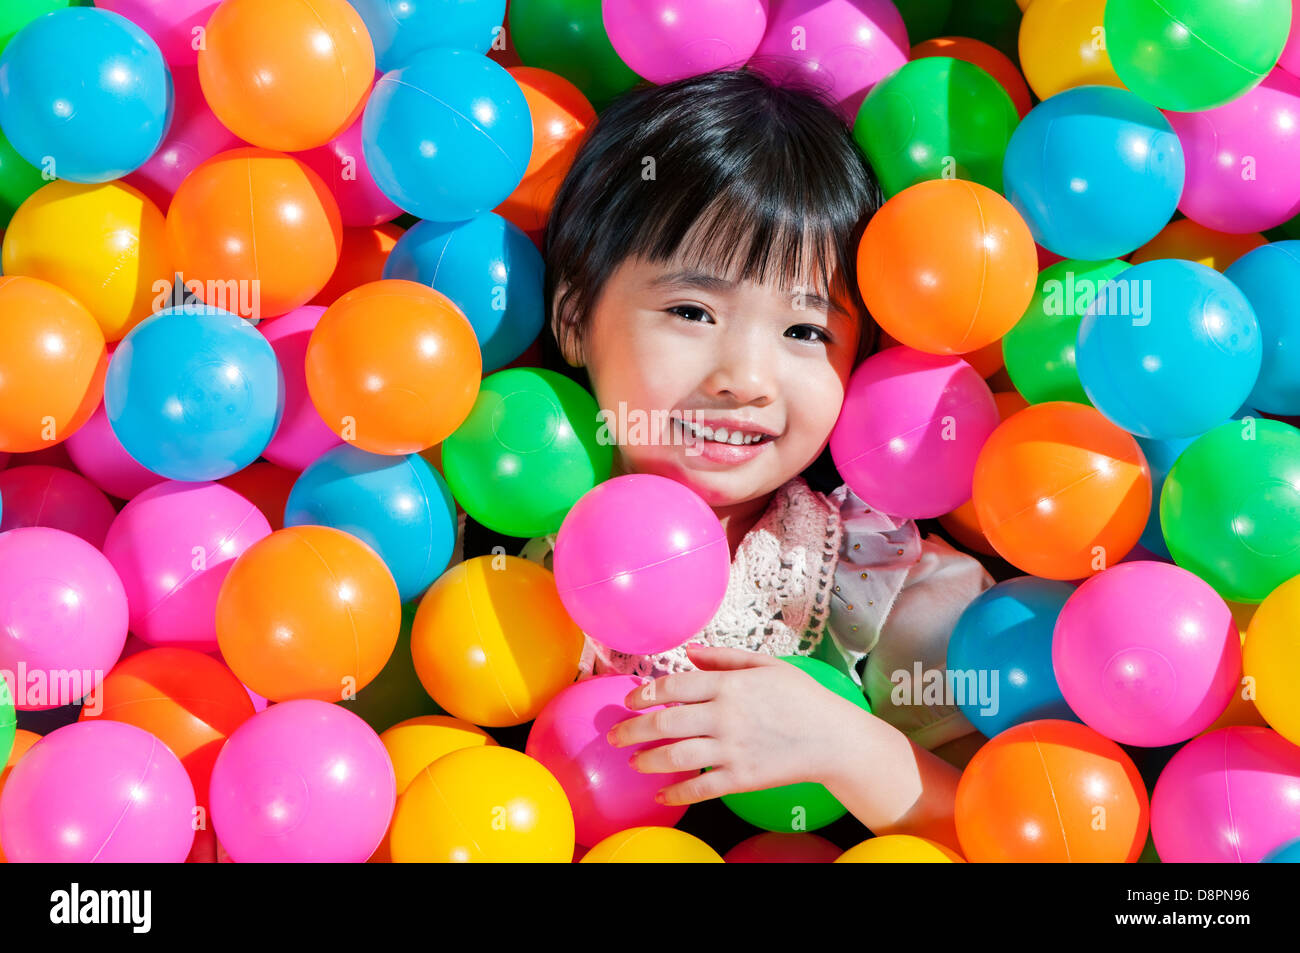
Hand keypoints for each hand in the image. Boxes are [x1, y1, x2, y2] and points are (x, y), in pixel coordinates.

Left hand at [605, 644, 866, 806]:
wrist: (835, 739)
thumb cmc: (803, 697)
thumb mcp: (767, 665)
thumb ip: (724, 657)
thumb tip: (688, 652)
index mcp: (730, 685)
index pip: (673, 686)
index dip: (645, 693)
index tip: (631, 700)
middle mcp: (725, 716)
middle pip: (665, 722)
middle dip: (632, 729)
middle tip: (614, 735)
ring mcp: (732, 749)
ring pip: (675, 756)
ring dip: (647, 760)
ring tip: (633, 761)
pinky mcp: (741, 777)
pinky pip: (700, 788)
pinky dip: (675, 794)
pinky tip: (660, 795)